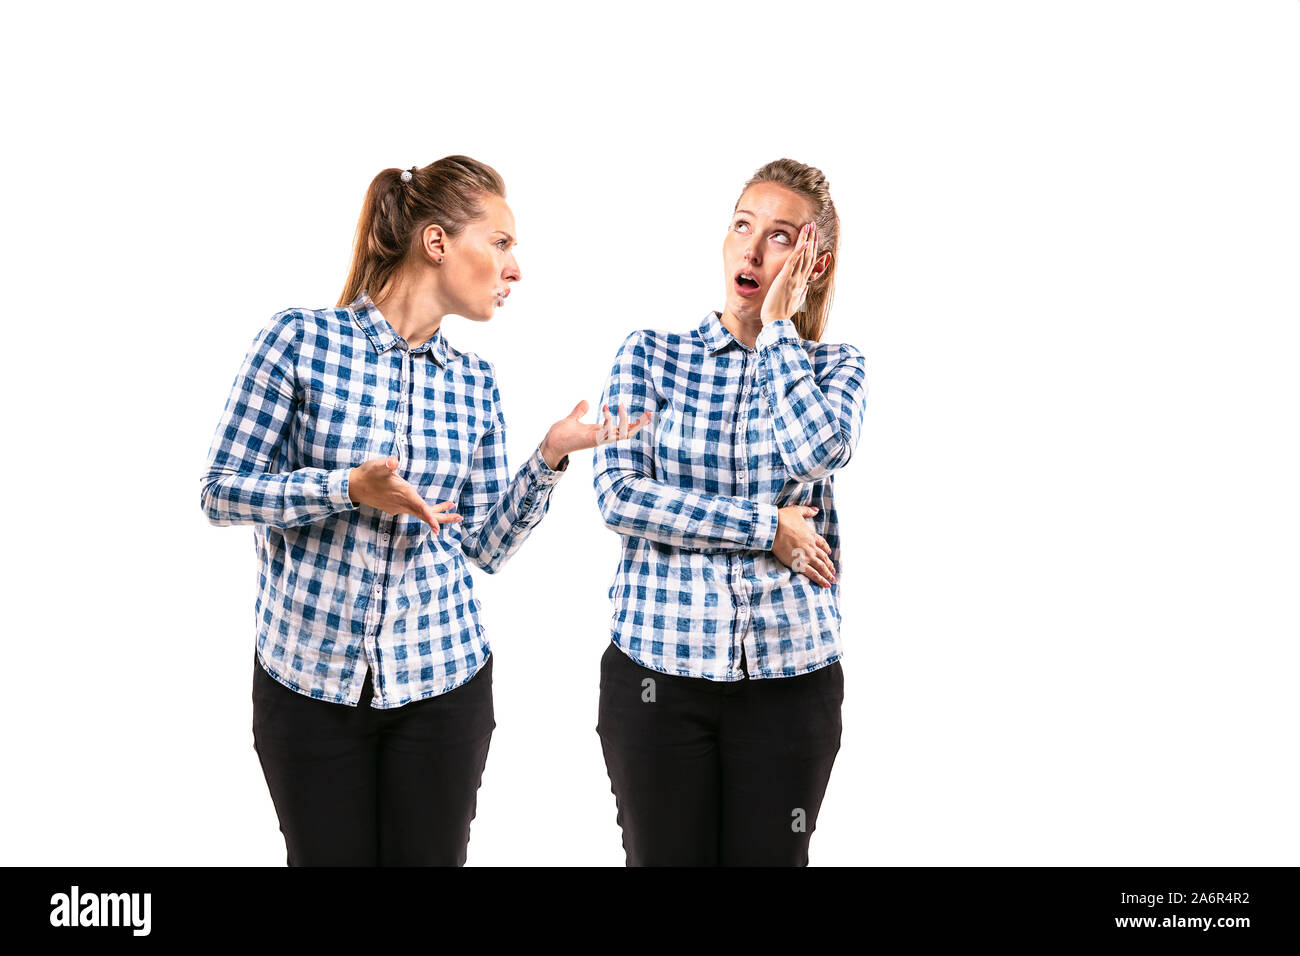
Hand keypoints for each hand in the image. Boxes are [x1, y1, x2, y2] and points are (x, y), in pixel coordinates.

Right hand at [348, 456, 462, 532]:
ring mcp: (399, 507)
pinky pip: (414, 511)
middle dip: (443, 517)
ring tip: (452, 507)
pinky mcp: (395, 507)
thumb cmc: (367, 474)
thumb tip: (394, 461)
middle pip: (425, 514)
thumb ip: (387, 464)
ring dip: (437, 512)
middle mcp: (402, 504)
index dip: (430, 517)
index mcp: (402, 494)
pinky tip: (431, 507)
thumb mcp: (377, 465)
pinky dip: (426, 511)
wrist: (353, 486)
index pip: (420, 508)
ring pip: (421, 513)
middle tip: (460, 517)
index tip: (438, 528)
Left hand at [541, 400, 652, 467]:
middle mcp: (602, 437)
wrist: (551, 442)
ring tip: (622, 406)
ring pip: (620, 434)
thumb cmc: (561, 434)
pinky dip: (608, 420)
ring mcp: (598, 439)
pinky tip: (606, 408)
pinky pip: (606, 432)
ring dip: (625, 421)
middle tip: (650, 415)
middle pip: (627, 433)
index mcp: (601, 432)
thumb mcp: (574, 419)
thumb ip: (580, 411)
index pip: (623, 429)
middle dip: (639, 425)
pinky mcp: (592, 440)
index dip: (636, 423)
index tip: (648, 415)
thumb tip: (585, 402)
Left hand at [760, 220, 819, 326]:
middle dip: (812, 240)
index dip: (812, 250)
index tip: (813, 239)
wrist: (775, 322)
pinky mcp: (784, 279)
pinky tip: (804, 242)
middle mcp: (800, 280)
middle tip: (813, 226)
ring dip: (806, 239)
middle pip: (809, 256)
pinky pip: (793, 262)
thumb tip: (805, 288)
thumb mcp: (794, 303)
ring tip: (809, 226)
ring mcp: (793, 279)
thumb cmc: (781, 315)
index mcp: (801, 284)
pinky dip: (799, 251)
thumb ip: (800, 294)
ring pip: (803, 256)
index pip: (809, 263)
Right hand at [771, 504, 835, 586]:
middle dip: (829, 564)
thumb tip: (816, 510)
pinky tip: (825, 585)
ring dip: (827, 574)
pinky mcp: (799, 563)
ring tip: (832, 580)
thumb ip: (807, 511)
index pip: (822, 544)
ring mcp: (806, 556)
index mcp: (811, 535)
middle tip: (833, 571)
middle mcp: (811, 547)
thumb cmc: (783, 518)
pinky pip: (813, 574)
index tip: (829, 553)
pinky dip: (820, 580)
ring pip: (821, 567)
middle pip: (823, 557)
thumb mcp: (797, 511)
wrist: (774, 527)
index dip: (826, 549)